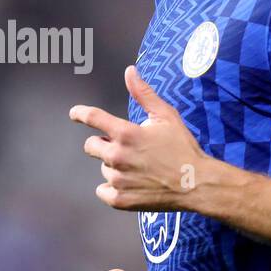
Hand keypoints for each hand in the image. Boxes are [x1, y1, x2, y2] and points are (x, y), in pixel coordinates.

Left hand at [69, 65, 206, 211]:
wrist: (196, 183)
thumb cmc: (182, 147)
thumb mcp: (166, 116)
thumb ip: (144, 94)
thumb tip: (129, 71)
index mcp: (125, 133)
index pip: (92, 118)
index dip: (80, 113)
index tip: (74, 113)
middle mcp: (116, 156)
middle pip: (90, 146)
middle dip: (103, 144)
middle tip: (126, 148)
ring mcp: (117, 179)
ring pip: (103, 168)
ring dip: (114, 166)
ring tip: (139, 168)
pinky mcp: (119, 199)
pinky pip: (102, 191)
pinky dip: (112, 188)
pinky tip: (130, 184)